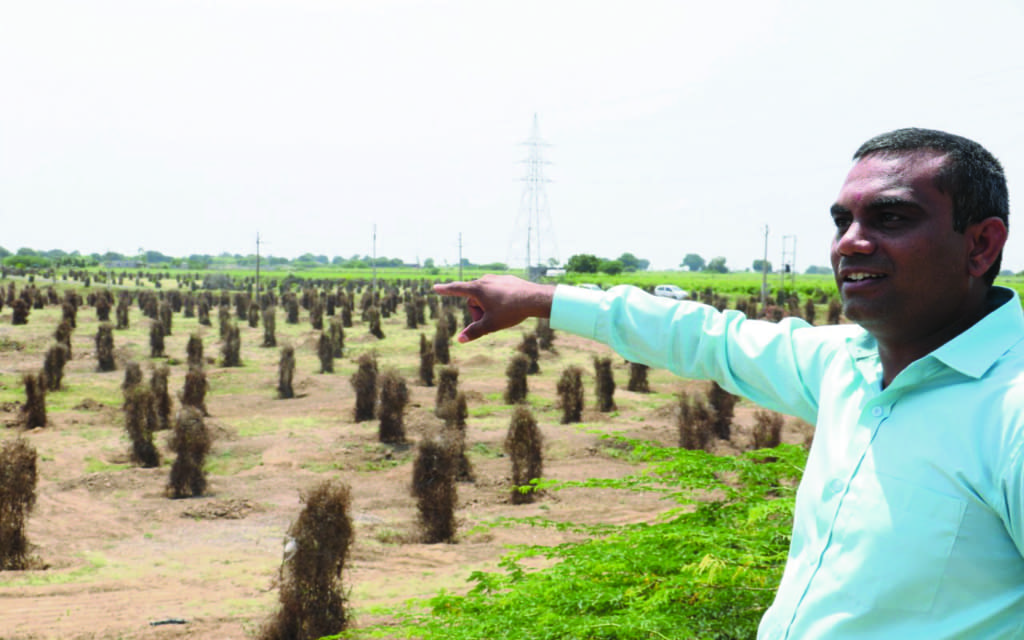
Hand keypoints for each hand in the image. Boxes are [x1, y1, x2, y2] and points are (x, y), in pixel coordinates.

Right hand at [433, 275, 554, 342]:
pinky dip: (498, 301)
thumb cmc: (510, 311)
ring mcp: (497, 279)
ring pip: (486, 296)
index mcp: (477, 289)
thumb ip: (474, 332)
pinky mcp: (508, 280)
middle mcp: (485, 280)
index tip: (435, 288)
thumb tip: (459, 340)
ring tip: (501, 314)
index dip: (445, 290)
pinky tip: (510, 307)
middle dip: (478, 312)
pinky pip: (497, 292)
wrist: (535, 299)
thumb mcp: (490, 325)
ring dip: (488, 307)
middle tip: (488, 322)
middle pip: (474, 299)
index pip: (456, 289)